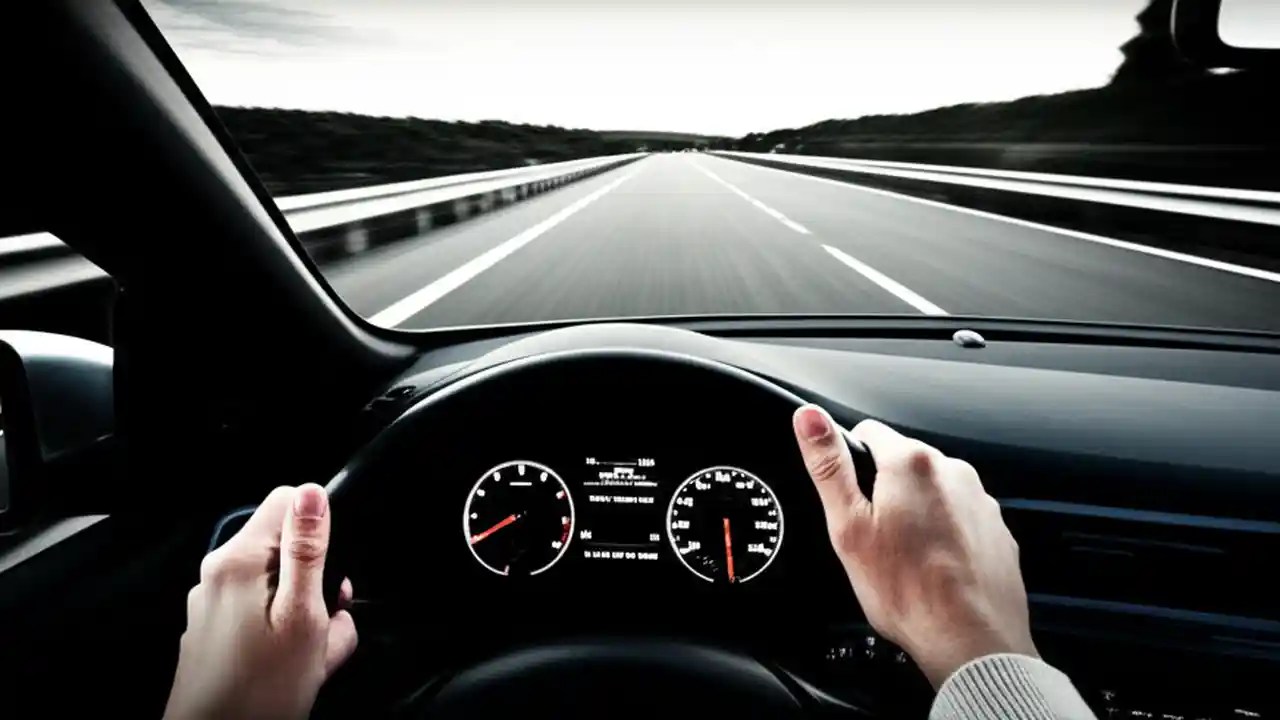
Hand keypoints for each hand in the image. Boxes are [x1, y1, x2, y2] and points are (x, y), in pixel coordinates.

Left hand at [164, 484, 358, 719]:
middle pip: (286, 551)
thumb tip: (311, 490)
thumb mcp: (302, 617)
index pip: (286, 501)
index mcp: (237, 562)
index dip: (318, 531)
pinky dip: (285, 636)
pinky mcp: (215, 633)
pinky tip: (292, 669)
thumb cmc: (261, 690)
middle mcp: (218, 575)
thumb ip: (307, 551)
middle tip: (323, 630)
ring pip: (280, 589)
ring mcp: (213, 606)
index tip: (328, 575)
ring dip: (307, 618)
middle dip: (317, 585)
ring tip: (311, 659)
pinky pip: (263, 617)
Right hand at [792, 406, 1035, 687]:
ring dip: (916, 514)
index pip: (867, 432)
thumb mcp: (849, 527)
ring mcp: (980, 501)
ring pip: (932, 493)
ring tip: (906, 560)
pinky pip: (959, 519)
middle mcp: (953, 472)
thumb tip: (809, 418)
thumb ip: (828, 465)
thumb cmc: (910, 593)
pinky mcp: (996, 529)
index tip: (851, 503)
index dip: (850, 465)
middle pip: (901, 464)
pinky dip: (944, 536)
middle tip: (875, 539)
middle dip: (884, 493)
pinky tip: (934, 568)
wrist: (972, 642)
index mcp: (911, 463)